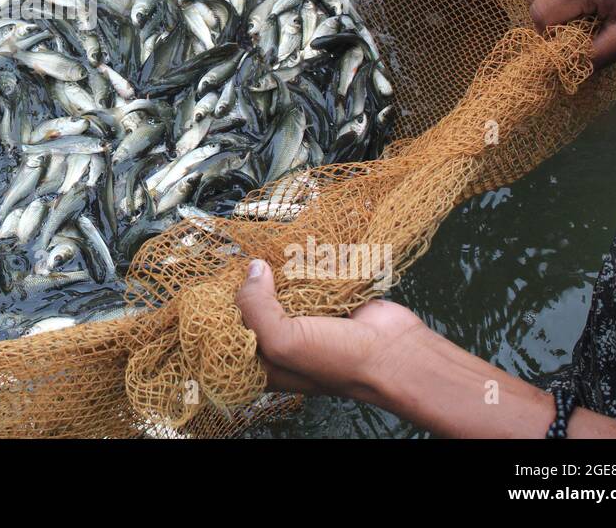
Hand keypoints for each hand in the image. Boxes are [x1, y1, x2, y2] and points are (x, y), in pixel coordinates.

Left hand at [235, 259, 426, 399]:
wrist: (394, 352)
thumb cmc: (339, 359)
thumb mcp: (284, 342)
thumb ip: (255, 308)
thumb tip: (253, 269)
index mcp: (263, 363)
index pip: (228, 332)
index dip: (223, 308)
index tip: (221, 281)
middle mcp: (279, 342)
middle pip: (251, 305)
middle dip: (251, 284)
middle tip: (249, 260)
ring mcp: (302, 320)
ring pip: (276, 288)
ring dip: (276, 271)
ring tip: (270, 252)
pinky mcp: (322, 301)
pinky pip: (303, 278)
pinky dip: (301, 265)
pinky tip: (295, 253)